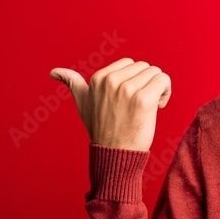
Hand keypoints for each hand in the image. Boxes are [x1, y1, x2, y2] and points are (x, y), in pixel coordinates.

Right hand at [49, 58, 170, 150]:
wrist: (114, 155)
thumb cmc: (101, 129)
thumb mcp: (82, 103)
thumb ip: (72, 83)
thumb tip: (53, 72)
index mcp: (98, 78)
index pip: (130, 64)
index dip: (134, 80)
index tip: (130, 99)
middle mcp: (112, 81)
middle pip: (145, 67)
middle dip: (147, 83)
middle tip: (141, 105)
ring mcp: (127, 89)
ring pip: (156, 73)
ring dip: (158, 88)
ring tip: (149, 107)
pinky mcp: (143, 99)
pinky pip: (164, 80)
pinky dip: (166, 92)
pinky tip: (158, 107)